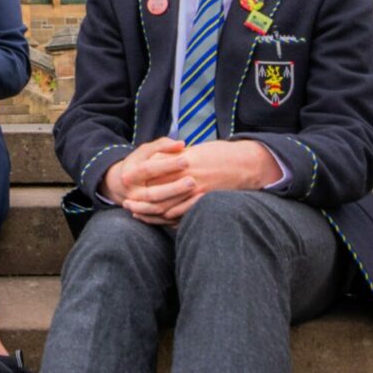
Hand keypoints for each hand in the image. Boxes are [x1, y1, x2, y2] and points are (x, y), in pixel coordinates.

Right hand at [101, 138, 191, 222]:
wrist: (122, 185)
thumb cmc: (139, 163)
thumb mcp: (145, 151)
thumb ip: (162, 145)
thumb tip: (181, 144)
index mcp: (129, 175)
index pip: (148, 170)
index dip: (166, 165)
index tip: (186, 160)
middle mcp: (132, 194)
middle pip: (153, 193)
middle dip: (174, 188)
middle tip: (193, 181)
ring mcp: (140, 208)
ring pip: (159, 209)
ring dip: (180, 202)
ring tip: (199, 194)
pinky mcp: (149, 217)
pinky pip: (165, 219)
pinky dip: (181, 213)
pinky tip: (196, 205)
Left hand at [109, 139, 281, 226]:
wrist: (246, 162)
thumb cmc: (220, 154)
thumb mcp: (195, 151)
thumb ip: (175, 157)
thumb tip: (155, 162)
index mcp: (181, 160)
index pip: (152, 172)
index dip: (137, 181)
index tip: (126, 186)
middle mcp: (186, 174)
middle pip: (156, 192)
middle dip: (140, 201)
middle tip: (127, 206)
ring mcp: (196, 189)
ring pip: (168, 205)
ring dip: (151, 212)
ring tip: (138, 215)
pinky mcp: (204, 199)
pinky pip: (183, 213)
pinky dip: (170, 219)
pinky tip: (161, 221)